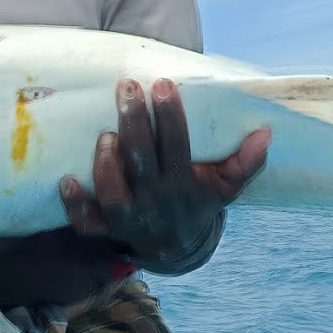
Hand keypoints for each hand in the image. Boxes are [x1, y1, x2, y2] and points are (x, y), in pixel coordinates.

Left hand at [60, 77, 270, 260]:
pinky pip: (86, 223)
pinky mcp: (105, 228)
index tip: (163, 85)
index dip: (171, 117)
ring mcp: (128, 217)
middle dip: (135, 123)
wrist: (178, 247)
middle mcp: (154, 201)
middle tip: (128, 88)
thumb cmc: (198, 201)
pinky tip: (67, 179)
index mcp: (183, 185)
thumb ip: (246, 162)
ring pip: (114, 195)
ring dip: (107, 165)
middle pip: (142, 162)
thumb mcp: (226, 186)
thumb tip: (265, 133)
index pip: (177, 147)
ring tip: (106, 134)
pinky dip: (75, 204)